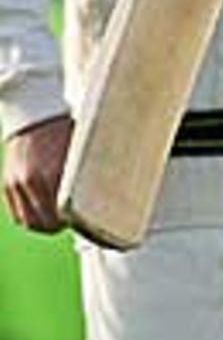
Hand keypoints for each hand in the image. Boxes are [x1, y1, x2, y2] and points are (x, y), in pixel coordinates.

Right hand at [4, 115, 72, 231]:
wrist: (33, 113)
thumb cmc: (63, 131)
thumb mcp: (77, 154)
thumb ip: (80, 180)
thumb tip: (96, 201)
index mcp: (52, 174)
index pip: (63, 216)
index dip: (74, 222)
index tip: (83, 220)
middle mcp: (31, 182)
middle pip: (45, 224)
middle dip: (59, 226)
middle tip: (71, 221)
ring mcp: (16, 184)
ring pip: (28, 223)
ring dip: (43, 225)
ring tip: (56, 218)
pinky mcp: (7, 184)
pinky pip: (17, 214)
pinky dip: (29, 217)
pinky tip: (42, 211)